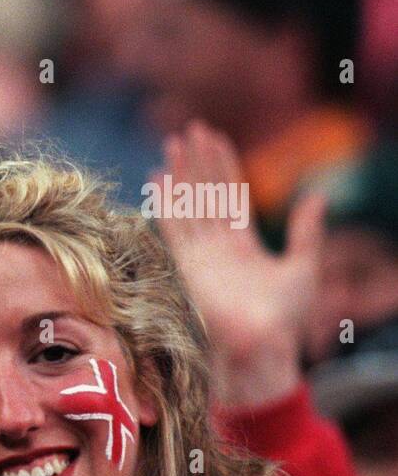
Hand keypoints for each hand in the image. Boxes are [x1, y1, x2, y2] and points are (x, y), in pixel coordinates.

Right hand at [154, 120, 326, 407]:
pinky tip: (158, 180)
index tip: (215, 138)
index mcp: (244, 244)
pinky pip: (174, 226)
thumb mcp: (304, 267)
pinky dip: (166, 203)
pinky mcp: (187, 264)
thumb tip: (317, 195)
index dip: (224, 166)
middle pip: (205, 193)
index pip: (231, 196)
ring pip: (189, 203)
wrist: (259, 345)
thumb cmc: (284, 317)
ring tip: (173, 144)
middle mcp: (218, 246)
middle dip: (198, 161)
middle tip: (189, 130)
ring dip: (181, 173)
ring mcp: (200, 254)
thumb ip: (306, 231)